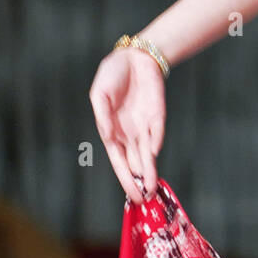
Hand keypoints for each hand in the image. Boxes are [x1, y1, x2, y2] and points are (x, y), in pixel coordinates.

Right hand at [89, 49, 166, 203]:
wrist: (133, 57)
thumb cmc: (112, 76)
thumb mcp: (99, 94)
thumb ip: (102, 115)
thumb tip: (108, 135)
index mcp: (113, 132)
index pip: (119, 162)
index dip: (125, 179)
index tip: (131, 195)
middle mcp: (130, 133)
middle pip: (135, 163)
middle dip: (139, 181)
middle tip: (144, 200)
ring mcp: (145, 125)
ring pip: (148, 153)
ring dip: (150, 169)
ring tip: (153, 188)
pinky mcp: (158, 114)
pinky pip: (157, 130)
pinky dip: (156, 140)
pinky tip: (154, 152)